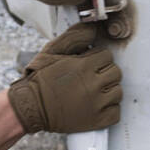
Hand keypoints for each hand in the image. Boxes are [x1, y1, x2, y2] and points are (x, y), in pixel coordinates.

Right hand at [7, 23, 121, 133]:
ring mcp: (95, 105)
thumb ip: (74, 37)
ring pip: (118, 92)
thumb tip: (93, 28)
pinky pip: (116, 113)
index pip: (107, 56)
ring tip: (94, 91)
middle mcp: (93, 85)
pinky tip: (98, 105)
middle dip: (105, 73)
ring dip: (109, 90)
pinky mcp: (95, 121)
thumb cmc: (41, 78)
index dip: (98, 58)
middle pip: (116, 73)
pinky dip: (110, 109)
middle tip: (92, 77)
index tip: (88, 64)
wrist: (31, 106)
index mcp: (84, 66)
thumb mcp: (53, 51)